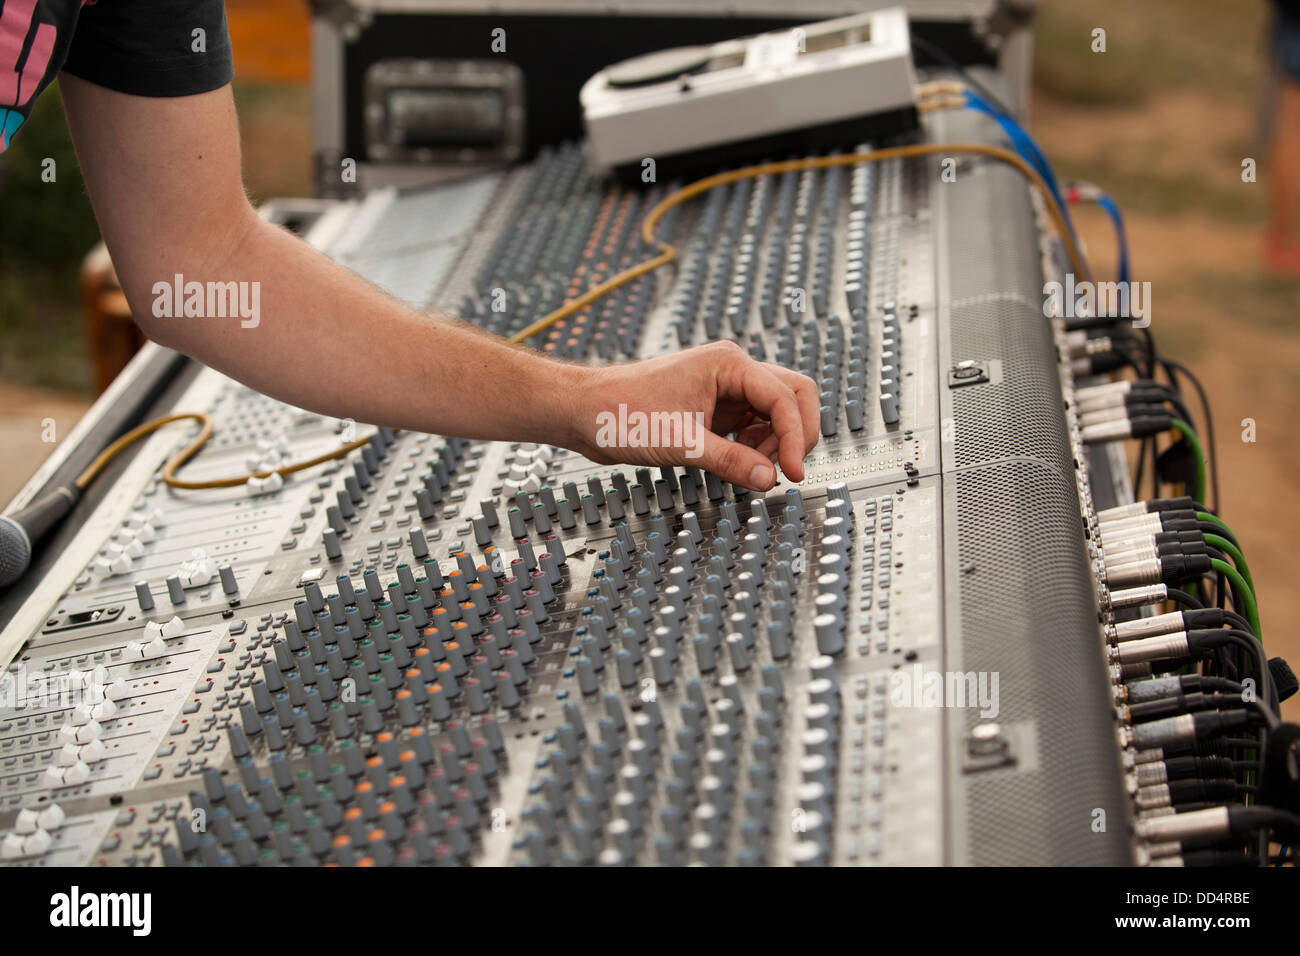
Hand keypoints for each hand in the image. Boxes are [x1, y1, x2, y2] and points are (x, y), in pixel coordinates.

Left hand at [563, 340, 820, 490]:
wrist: (584, 412)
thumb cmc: (620, 413)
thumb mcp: (680, 444)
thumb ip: (729, 461)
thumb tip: (769, 479)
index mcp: (728, 364)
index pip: (785, 398)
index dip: (795, 438)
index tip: (792, 473)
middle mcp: (732, 370)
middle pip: (794, 395)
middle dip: (797, 433)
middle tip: (786, 470)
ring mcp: (725, 387)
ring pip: (777, 410)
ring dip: (777, 441)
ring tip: (756, 469)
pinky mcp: (716, 406)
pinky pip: (755, 423)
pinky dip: (758, 445)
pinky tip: (743, 463)